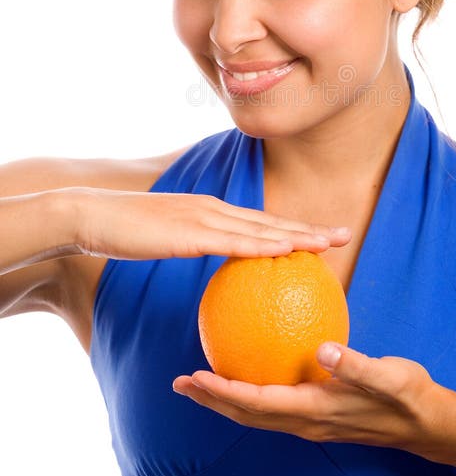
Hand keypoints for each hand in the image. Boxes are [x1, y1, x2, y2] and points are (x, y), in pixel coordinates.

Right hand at [58, 186, 350, 260]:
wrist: (90, 215)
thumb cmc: (124, 231)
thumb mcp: (164, 238)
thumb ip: (189, 246)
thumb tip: (206, 265)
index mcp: (210, 211)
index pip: (261, 222)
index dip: (294, 227)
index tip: (322, 234)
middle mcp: (214, 210)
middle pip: (271, 221)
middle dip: (309, 228)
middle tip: (344, 234)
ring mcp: (203, 219)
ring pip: (261, 229)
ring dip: (298, 235)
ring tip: (329, 242)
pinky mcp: (189, 233)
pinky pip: (234, 242)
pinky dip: (264, 245)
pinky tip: (287, 250)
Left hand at [173, 343, 438, 453]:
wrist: (424, 421)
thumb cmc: (407, 394)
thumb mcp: (387, 375)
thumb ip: (356, 365)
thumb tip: (325, 350)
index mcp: (315, 410)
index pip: (258, 403)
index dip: (224, 391)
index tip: (195, 375)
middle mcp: (305, 421)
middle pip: (246, 414)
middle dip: (211, 400)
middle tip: (179, 382)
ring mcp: (310, 421)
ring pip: (256, 414)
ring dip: (224, 400)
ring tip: (198, 382)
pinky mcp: (316, 414)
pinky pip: (272, 406)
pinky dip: (249, 394)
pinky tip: (246, 371)